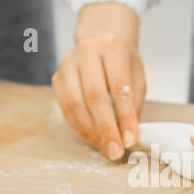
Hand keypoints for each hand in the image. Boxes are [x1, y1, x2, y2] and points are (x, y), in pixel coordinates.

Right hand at [52, 2, 144, 160]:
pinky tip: (92, 138)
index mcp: (112, 47)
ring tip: (105, 148)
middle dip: (106, 128)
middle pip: (94, 96)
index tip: (130, 139)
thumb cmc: (122, 63)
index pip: (118, 86)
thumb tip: (128, 136)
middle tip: (115, 151)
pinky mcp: (57, 78)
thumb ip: (133, 104)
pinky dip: (79, 127)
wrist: (100, 42)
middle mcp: (86, 52)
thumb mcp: (137, 77)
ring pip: (75, 104)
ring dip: (91, 131)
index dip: (124, 116)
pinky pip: (65, 108)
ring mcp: (68, 65)